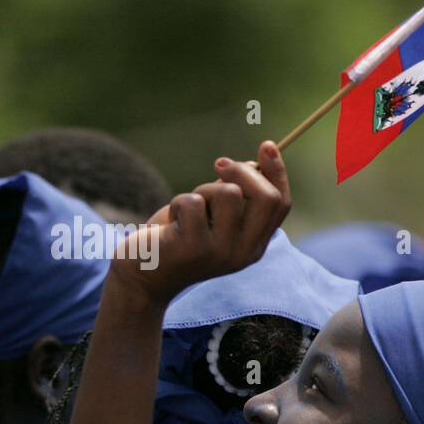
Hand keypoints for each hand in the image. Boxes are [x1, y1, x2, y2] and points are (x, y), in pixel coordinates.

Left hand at [108, 140, 290, 304]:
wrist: (142, 278)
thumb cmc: (178, 240)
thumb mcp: (212, 219)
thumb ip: (234, 198)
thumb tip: (251, 163)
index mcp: (253, 246)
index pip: (281, 204)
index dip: (277, 172)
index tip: (266, 146)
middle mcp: (243, 253)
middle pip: (266, 197)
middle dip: (243, 171)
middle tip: (218, 164)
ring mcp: (219, 252)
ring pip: (229, 193)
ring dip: (204, 189)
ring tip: (188, 208)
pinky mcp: (192, 247)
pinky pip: (193, 202)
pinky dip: (178, 202)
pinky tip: (170, 223)